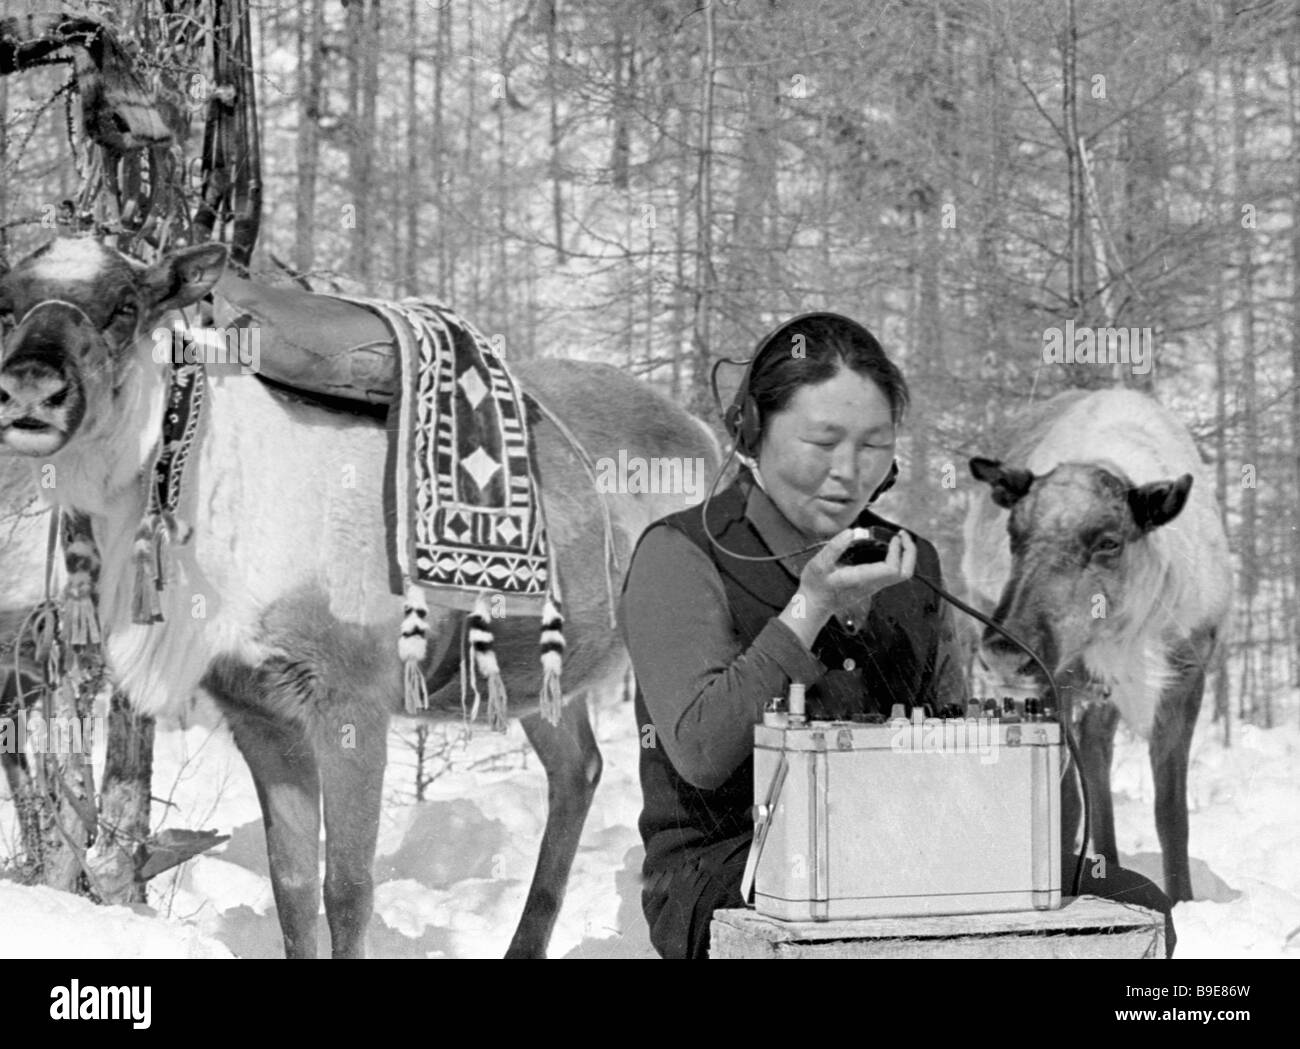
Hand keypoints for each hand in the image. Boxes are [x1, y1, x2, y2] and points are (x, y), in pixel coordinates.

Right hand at [779, 528, 915, 647]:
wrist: (814, 605)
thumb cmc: (816, 586)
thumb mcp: (818, 564)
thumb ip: (834, 547)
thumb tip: (851, 532)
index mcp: (862, 579)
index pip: (892, 569)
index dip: (897, 552)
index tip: (892, 538)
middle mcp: (873, 584)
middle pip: (905, 573)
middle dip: (909, 553)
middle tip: (902, 535)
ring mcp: (875, 586)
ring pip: (902, 574)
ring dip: (905, 555)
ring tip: (898, 538)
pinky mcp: (873, 584)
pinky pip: (894, 573)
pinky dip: (898, 558)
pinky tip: (888, 547)